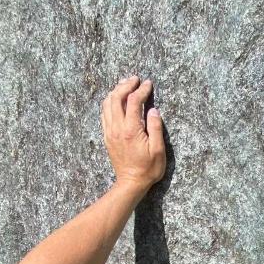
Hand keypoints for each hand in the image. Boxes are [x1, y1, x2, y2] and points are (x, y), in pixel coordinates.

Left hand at [101, 77, 165, 193]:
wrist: (131, 183)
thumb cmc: (148, 169)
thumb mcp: (158, 150)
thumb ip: (155, 128)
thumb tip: (153, 110)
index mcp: (131, 130)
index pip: (134, 101)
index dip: (141, 89)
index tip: (148, 84)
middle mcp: (117, 128)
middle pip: (116, 98)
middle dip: (125, 85)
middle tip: (135, 79)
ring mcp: (110, 132)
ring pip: (107, 104)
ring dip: (115, 91)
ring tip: (125, 85)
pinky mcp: (107, 136)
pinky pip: (104, 114)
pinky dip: (109, 103)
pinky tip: (116, 100)